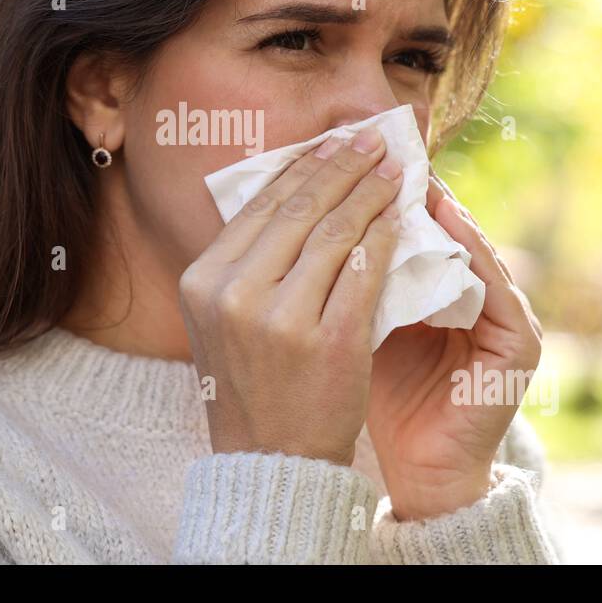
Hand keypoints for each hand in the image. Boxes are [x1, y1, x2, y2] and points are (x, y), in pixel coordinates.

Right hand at [179, 127, 402, 465]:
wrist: (271, 462)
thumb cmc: (252, 384)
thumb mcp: (220, 318)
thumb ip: (243, 262)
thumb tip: (288, 190)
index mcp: (201, 281)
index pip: (259, 206)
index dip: (302, 166)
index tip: (332, 142)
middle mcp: (233, 294)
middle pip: (298, 209)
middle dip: (341, 167)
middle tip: (371, 140)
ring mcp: (280, 318)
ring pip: (334, 233)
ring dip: (369, 193)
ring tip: (393, 172)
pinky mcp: (330, 340)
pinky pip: (364, 271)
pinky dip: (384, 238)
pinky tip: (399, 219)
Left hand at [366, 166, 543, 519]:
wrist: (417, 471)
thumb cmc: (377, 394)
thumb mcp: (352, 322)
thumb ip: (341, 274)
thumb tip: (289, 218)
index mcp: (436, 288)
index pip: (411, 226)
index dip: (379, 190)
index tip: (343, 153)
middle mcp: (475, 294)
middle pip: (443, 226)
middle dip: (407, 188)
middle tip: (375, 148)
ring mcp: (504, 315)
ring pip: (470, 246)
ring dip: (441, 209)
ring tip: (407, 174)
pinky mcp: (519, 341)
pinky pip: (493, 284)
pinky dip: (470, 250)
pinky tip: (443, 221)